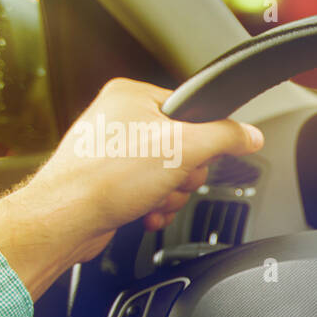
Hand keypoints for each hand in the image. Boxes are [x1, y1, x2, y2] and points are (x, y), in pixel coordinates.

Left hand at [0, 78, 261, 299]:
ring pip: (169, 173)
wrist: (65, 220)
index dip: (202, 140)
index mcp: (132, 95)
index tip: (195, 156)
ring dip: (169, 194)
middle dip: (182, 174)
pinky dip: (153, 205)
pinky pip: (150, 190)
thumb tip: (251, 135)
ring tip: (150, 198)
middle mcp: (120, 118)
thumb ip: (225, 137)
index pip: (193, 111)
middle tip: (167, 179)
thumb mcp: (183, 148)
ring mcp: (113, 150)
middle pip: (184, 146)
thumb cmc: (105, 179)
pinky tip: (143, 211)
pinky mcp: (110, 180)